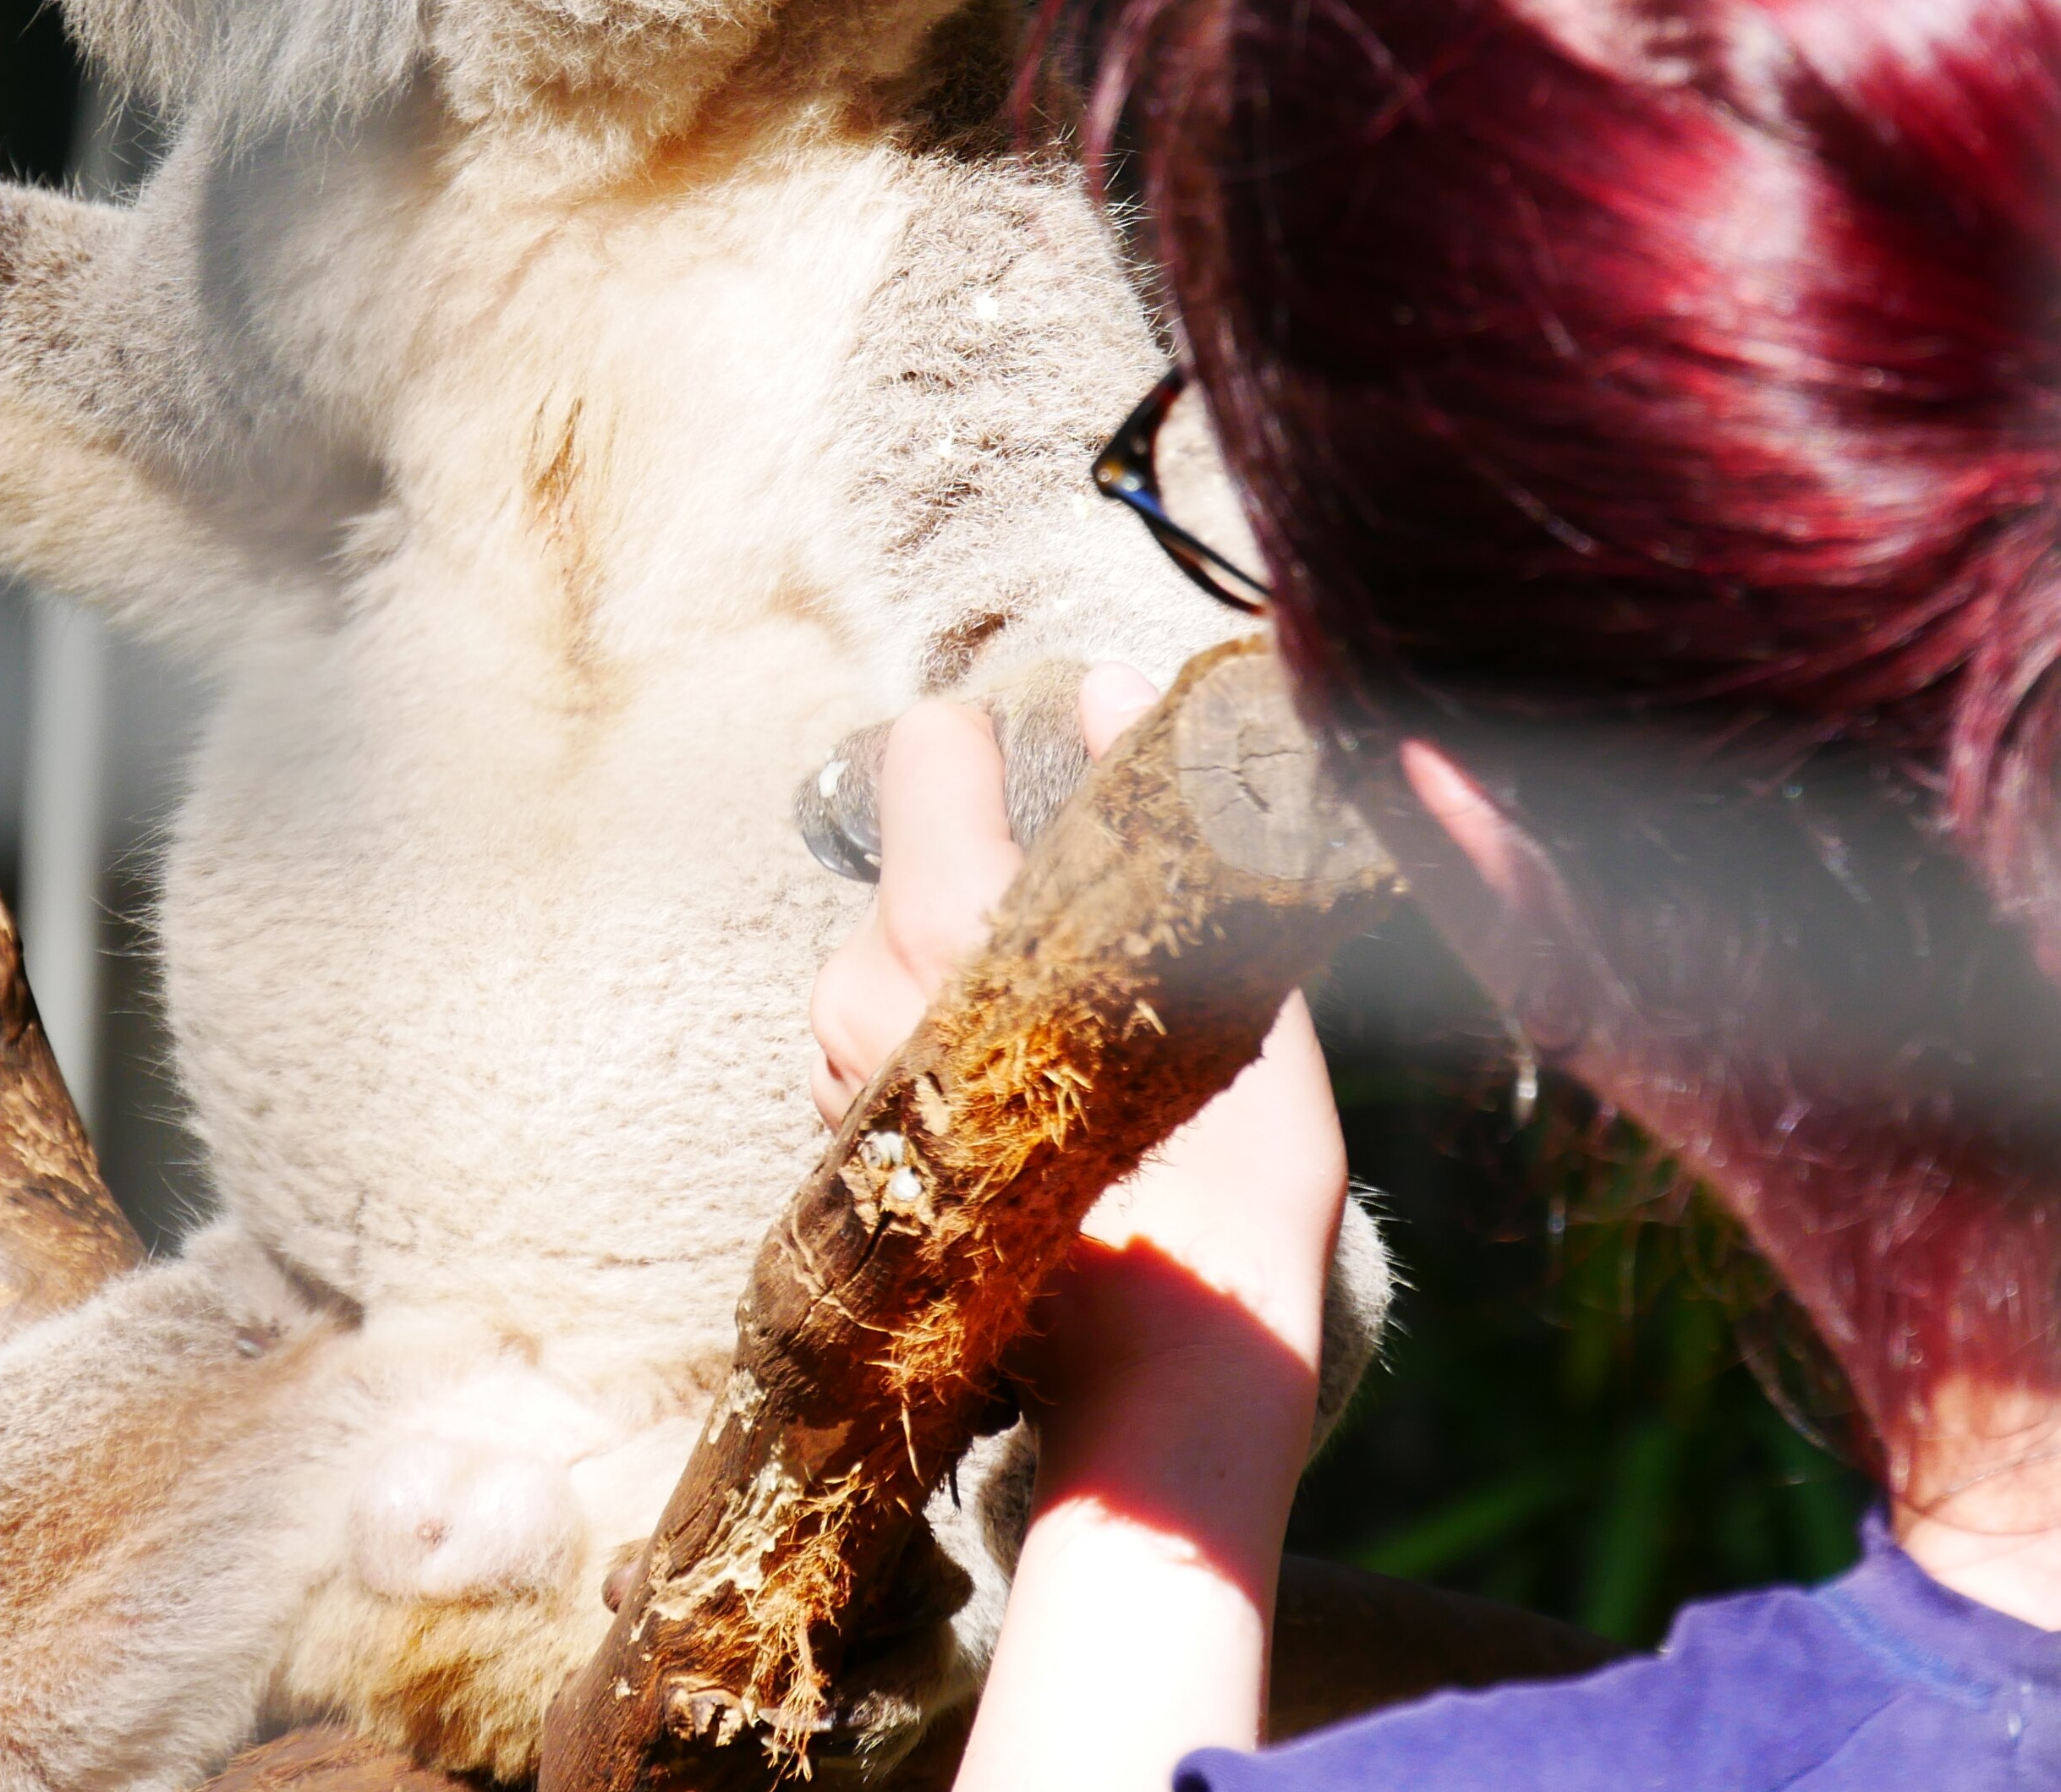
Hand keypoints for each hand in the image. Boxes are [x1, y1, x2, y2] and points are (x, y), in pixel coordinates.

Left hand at [806, 667, 1348, 1418]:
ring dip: (970, 975)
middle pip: (912, 867)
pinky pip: (885, 1049)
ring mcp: (832, 1077)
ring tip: (1078, 1050)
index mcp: (946, 923)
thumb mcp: (1228, 973)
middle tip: (1104, 950)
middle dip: (995, 882)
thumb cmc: (1218, 1178)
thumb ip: (1152, 808)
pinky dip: (948, 1054)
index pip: (923, 750)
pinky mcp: (833, 1149)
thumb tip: (1113, 682)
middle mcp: (856, 989)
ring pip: (892, 963)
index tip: (1056, 772)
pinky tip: (1037, 1115)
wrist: (1157, 1378)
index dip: (994, 743)